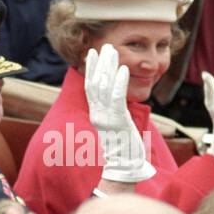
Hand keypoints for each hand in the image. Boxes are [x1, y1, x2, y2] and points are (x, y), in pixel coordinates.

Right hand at [85, 45, 155, 183]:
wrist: (122, 168)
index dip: (91, 69)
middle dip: (100, 63)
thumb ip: (112, 112)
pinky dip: (119, 82)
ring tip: (113, 51)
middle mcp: (98, 114)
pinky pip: (117, 98)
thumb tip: (115, 101)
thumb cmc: (122, 148)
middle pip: (96, 83)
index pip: (90, 87)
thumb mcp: (114, 127)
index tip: (92, 53)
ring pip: (104, 87)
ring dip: (108, 67)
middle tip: (104, 45)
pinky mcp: (117, 121)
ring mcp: (106, 117)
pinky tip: (123, 69)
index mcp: (96, 114)